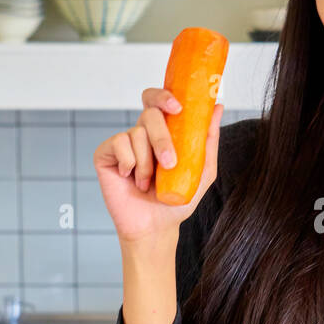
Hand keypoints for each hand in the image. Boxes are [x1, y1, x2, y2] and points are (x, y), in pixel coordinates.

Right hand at [94, 88, 222, 243]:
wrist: (156, 226)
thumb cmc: (176, 200)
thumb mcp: (202, 170)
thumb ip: (208, 138)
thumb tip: (217, 107)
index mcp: (163, 133)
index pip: (159, 101)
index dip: (164, 96)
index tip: (178, 108)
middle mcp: (142, 134)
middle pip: (149, 114)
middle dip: (162, 138)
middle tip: (169, 163)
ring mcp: (123, 143)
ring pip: (136, 133)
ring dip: (147, 162)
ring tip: (149, 183)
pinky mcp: (105, 154)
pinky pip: (118, 144)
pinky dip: (129, 162)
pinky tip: (131, 178)